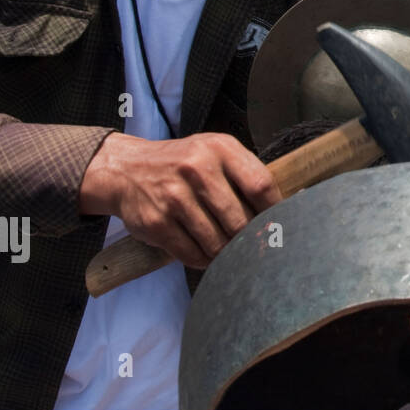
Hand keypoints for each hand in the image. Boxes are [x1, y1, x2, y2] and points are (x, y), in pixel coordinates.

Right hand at [78, 132, 277, 267]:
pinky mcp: (156, 222)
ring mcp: (174, 196)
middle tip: (253, 247)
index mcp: (221, 148)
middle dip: (249, 239)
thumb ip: (246, 175)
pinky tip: (205, 254)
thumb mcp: (215, 153)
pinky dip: (203, 260)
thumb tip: (283, 212)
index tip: (279, 227)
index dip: (275, 212)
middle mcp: (197, 168)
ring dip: (226, 253)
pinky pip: (191, 254)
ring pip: (217, 241)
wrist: (126, 170)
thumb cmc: (183, 165)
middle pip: (240, 220)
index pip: (261, 185)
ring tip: (227, 250)